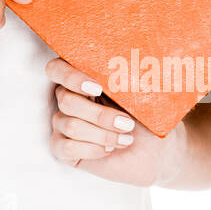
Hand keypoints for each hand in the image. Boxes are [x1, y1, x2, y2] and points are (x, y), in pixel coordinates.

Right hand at [45, 58, 184, 186]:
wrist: (154, 151)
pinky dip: (93, 149)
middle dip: (101, 115)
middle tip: (127, 123)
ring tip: (125, 139)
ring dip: (103, 134)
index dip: (71, 77)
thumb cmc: (145, 119)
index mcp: (82, 80)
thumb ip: (125, 76)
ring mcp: (62, 125)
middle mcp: (67, 100)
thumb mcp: (138, 94)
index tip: (98, 88)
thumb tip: (131, 58)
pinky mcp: (62, 149)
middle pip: (66, 101)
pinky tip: (109, 149)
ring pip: (71, 125)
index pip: (56, 69)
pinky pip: (66, 147)